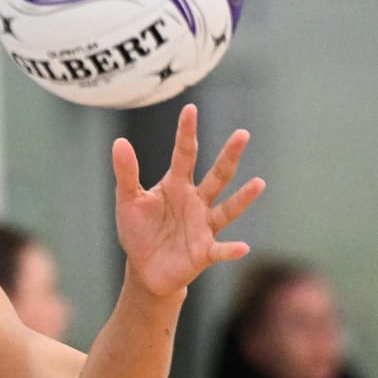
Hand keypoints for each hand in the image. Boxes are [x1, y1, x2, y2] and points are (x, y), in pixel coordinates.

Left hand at [112, 104, 265, 297]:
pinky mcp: (204, 251)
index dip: (186, 132)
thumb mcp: (128, 200)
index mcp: (176, 185)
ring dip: (243, 198)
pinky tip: (242, 247)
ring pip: (227, 209)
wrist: (144, 268)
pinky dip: (231, 249)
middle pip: (216, 175)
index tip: (190, 109)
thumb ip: (126, 173)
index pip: (184, 154)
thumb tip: (119, 141)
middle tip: (242, 134)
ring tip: (258, 183)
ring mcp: (203, 225)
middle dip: (229, 156)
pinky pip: (220, 249)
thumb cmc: (139, 231)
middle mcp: (196, 201)